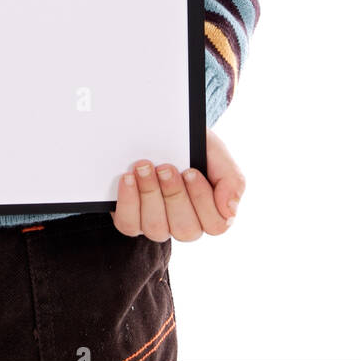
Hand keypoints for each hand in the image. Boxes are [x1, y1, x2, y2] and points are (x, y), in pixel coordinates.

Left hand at [110, 129, 244, 241]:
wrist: (159, 131)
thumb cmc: (191, 147)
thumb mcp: (216, 154)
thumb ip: (232, 180)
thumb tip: (230, 211)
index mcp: (210, 213)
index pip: (215, 224)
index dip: (202, 199)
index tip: (191, 171)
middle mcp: (184, 224)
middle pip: (185, 229)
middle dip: (174, 195)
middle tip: (165, 167)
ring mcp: (158, 225)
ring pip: (156, 228)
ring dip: (149, 194)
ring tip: (144, 167)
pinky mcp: (132, 220)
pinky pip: (129, 224)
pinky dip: (128, 201)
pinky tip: (128, 178)